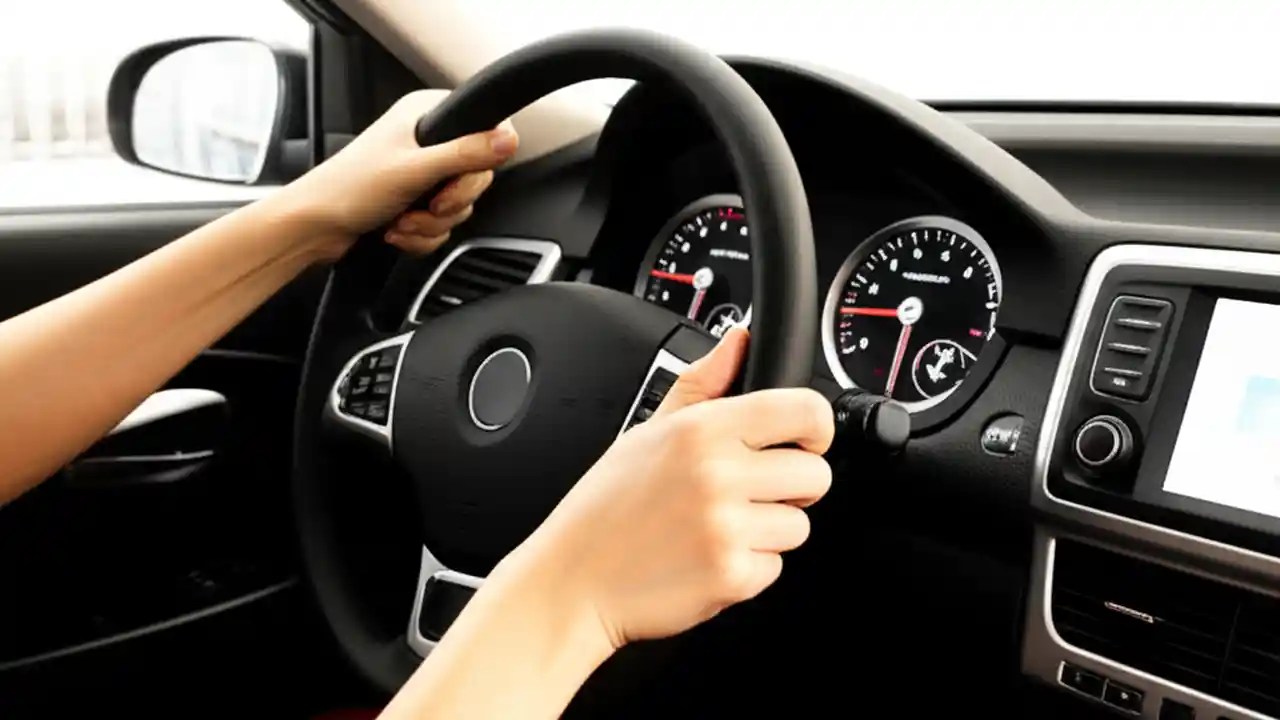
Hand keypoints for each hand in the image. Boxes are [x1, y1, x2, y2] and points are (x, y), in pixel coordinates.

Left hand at [285, 89, 518, 259]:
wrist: (315, 227)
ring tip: (403, 220)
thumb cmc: (348, 189)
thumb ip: (465, 153)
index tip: (463, 177)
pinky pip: (443, 225)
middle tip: (430, 203)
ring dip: (433, 223)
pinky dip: (423, 235)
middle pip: (477, 175)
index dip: (483, 159)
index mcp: (426, 115)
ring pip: (460, 205)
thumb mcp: (415, 168)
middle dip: (452, 201)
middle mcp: (427, 141)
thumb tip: (509, 138)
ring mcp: (422, 174)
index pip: (485, 128)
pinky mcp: (417, 203)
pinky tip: (398, 230)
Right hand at [502, 328, 834, 650]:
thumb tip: (739, 340)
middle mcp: (717, 473)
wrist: (573, 581)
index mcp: (701, 429)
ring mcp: (726, 526)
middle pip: (815, 474)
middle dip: (791, 488)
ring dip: (768, 532)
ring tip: (716, 528)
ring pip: (799, 525)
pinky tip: (707, 558)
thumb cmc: (607, 508)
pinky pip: (774, 567)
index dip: (815, 428)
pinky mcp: (731, 575)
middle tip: (745, 494)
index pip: (804, 411)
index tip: (804, 441)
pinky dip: (748, 569)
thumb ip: (702, 383)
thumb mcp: (647, 431)